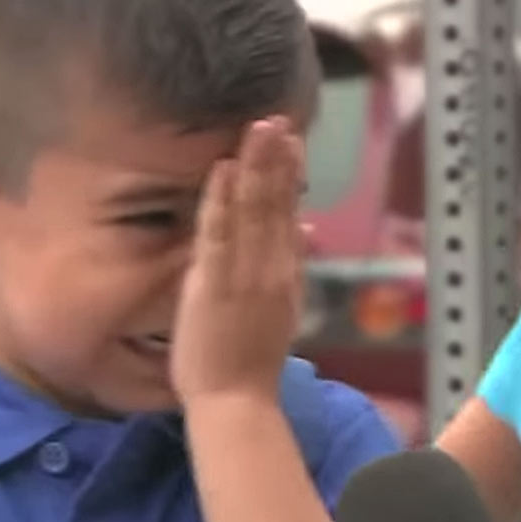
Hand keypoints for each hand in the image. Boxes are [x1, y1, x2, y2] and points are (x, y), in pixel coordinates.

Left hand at [171, 116, 306, 404]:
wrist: (238, 402)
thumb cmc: (250, 363)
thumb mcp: (283, 311)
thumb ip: (291, 268)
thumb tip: (304, 231)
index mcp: (285, 273)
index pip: (288, 215)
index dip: (290, 176)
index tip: (291, 140)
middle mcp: (271, 267)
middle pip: (276, 204)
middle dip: (276, 159)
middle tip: (277, 119)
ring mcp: (245, 274)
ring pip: (252, 210)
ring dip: (255, 166)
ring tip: (258, 128)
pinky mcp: (216, 284)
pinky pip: (218, 233)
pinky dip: (221, 199)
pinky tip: (223, 168)